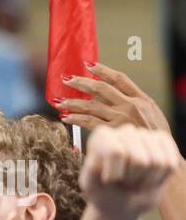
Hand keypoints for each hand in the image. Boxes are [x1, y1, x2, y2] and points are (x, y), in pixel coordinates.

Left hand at [58, 62, 173, 134]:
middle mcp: (130, 105)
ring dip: (73, 102)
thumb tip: (113, 96)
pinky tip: (66, 117)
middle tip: (66, 79)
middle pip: (100, 89)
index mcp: (141, 98)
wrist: (159, 154)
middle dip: (81, 83)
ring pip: (91, 105)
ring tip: (60, 102)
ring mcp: (121, 118)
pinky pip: (89, 122)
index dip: (102, 70)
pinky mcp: (113, 132)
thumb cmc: (154, 136)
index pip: (119, 79)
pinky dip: (75, 118)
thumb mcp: (152, 113)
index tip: (88, 65)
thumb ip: (135, 103)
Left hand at [80, 124, 180, 218]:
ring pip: (157, 162)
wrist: (122, 203)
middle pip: (139, 160)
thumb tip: (97, 163)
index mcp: (101, 137)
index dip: (114, 175)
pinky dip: (159, 178)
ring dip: (146, 180)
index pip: (116, 152)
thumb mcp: (91, 188)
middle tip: (123, 182)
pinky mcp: (164, 142)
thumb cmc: (103, 193)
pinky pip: (170, 164)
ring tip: (135, 180)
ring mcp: (147, 135)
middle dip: (131, 179)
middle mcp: (125, 131)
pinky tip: (148, 177)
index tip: (107, 181)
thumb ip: (90, 174)